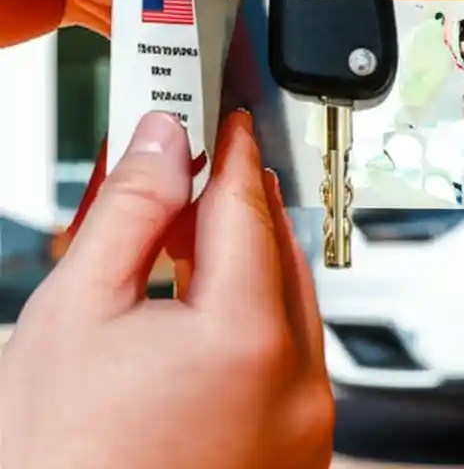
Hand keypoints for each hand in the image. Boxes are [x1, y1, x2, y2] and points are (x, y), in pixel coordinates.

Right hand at [0, 111, 333, 468]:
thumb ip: (128, 215)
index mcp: (249, 337)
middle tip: (194, 176)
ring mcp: (308, 421)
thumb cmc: (65, 460)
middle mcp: (299, 380)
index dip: (230, 151)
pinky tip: (206, 319)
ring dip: (249, 265)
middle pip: (281, 254)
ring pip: (292, 306)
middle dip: (239, 208)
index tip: (219, 119)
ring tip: (185, 249)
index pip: (250, 206)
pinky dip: (258, 323)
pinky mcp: (304, 448)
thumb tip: (160, 145)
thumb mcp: (75, 317)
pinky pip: (294, 359)